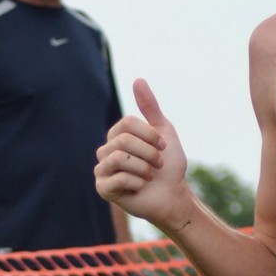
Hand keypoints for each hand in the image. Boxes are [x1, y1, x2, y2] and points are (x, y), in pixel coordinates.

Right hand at [95, 78, 190, 230]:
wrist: (173, 195)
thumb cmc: (169, 166)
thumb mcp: (163, 131)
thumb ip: (150, 107)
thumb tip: (138, 79)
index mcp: (117, 135)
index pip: (127, 123)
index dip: (150, 135)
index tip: (163, 147)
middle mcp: (106, 150)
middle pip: (124, 140)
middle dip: (149, 154)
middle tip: (157, 165)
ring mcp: (102, 169)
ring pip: (121, 158)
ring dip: (144, 168)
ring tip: (149, 176)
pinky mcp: (103, 188)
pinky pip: (119, 178)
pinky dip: (138, 183)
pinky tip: (140, 188)